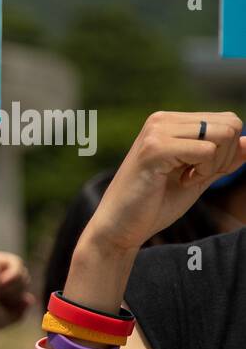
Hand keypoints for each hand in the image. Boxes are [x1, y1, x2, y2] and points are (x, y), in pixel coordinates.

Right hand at [0, 252, 34, 331]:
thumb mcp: (8, 318)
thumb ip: (21, 311)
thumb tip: (30, 299)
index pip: (20, 287)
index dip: (19, 296)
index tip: (8, 304)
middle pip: (24, 278)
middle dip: (19, 291)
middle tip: (4, 298)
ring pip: (22, 271)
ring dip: (17, 285)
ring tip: (1, 290)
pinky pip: (16, 262)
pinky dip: (14, 275)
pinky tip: (0, 282)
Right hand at [83, 111, 244, 255]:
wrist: (119, 228)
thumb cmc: (153, 205)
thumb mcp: (198, 178)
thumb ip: (224, 159)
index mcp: (170, 122)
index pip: (227, 120)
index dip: (228, 151)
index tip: (200, 173)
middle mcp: (162, 119)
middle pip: (230, 124)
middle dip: (225, 158)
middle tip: (196, 177)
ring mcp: (157, 131)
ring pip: (222, 135)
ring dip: (214, 165)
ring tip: (186, 179)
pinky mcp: (154, 149)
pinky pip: (206, 151)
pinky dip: (202, 173)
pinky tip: (179, 181)